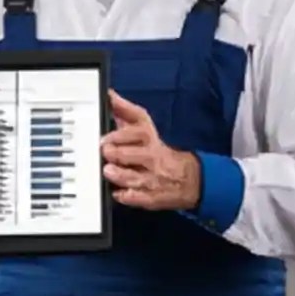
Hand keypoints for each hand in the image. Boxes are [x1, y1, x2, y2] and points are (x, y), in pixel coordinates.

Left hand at [100, 91, 200, 210]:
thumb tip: (110, 96)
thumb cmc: (160, 152)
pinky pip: (136, 198)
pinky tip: (117, 192)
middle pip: (132, 155)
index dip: (119, 135)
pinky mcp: (151, 198)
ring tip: (108, 171)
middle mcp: (152, 159)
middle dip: (116, 154)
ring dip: (118, 175)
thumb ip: (127, 113)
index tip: (105, 138)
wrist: (189, 179)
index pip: (136, 133)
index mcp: (150, 140)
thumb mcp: (146, 129)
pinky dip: (125, 196)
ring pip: (133, 178)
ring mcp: (152, 179)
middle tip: (105, 153)